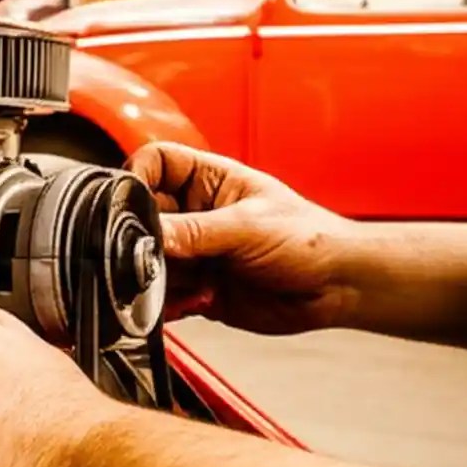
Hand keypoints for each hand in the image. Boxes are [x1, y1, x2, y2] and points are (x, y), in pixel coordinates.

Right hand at [126, 142, 357, 334]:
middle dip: (142, 238)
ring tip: (180, 284)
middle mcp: (197, 215)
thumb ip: (195, 232)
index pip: (157, 163)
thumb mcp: (249, 228)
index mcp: (209, 182)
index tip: (127, 202)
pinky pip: (165, 296)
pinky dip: (165, 304)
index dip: (136, 177)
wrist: (338, 287)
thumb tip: (148, 235)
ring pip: (150, 260)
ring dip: (154, 276)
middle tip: (150, 256)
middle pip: (145, 216)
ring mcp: (197, 252)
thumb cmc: (309, 239)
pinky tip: (189, 303)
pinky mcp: (200, 289)